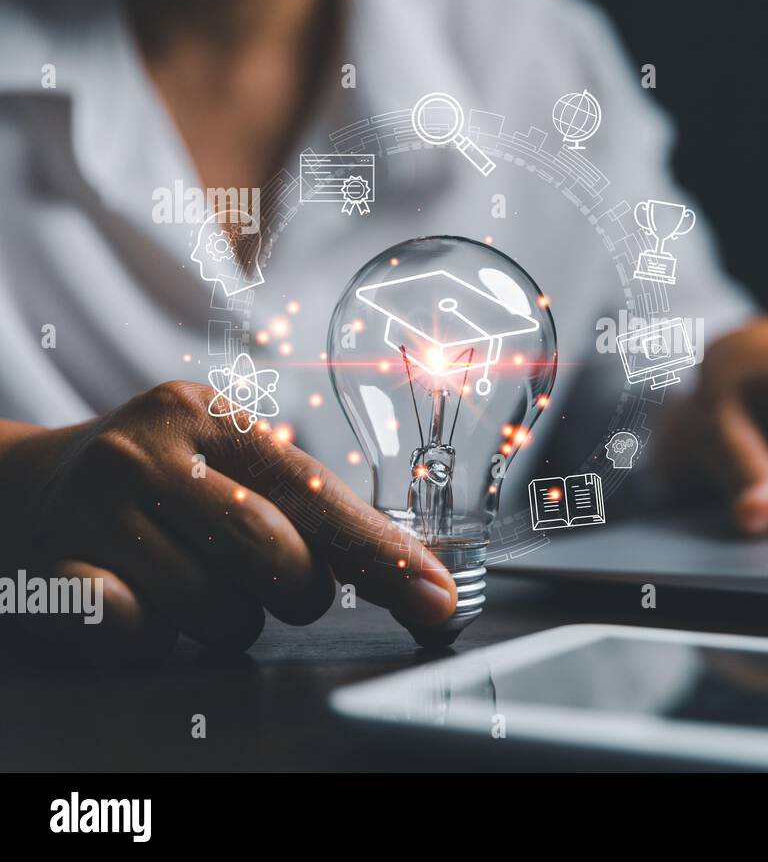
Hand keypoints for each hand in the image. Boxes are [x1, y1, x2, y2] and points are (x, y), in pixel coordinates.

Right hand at [0, 382, 456, 663]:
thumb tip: (416, 571)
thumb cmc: (156, 486)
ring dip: (226, 622)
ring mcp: (94, 509)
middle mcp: (150, 452)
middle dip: (297, 593)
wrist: (17, 489)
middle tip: (270, 582)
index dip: (384, 557)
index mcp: (210, 416)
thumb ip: (303, 505)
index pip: (319, 496)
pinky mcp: (52, 570)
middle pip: (280, 561)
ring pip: (221, 616)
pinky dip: (160, 638)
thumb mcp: (221, 463)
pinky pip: (146, 637)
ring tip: (191, 584)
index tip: (438, 600)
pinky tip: (140, 601)